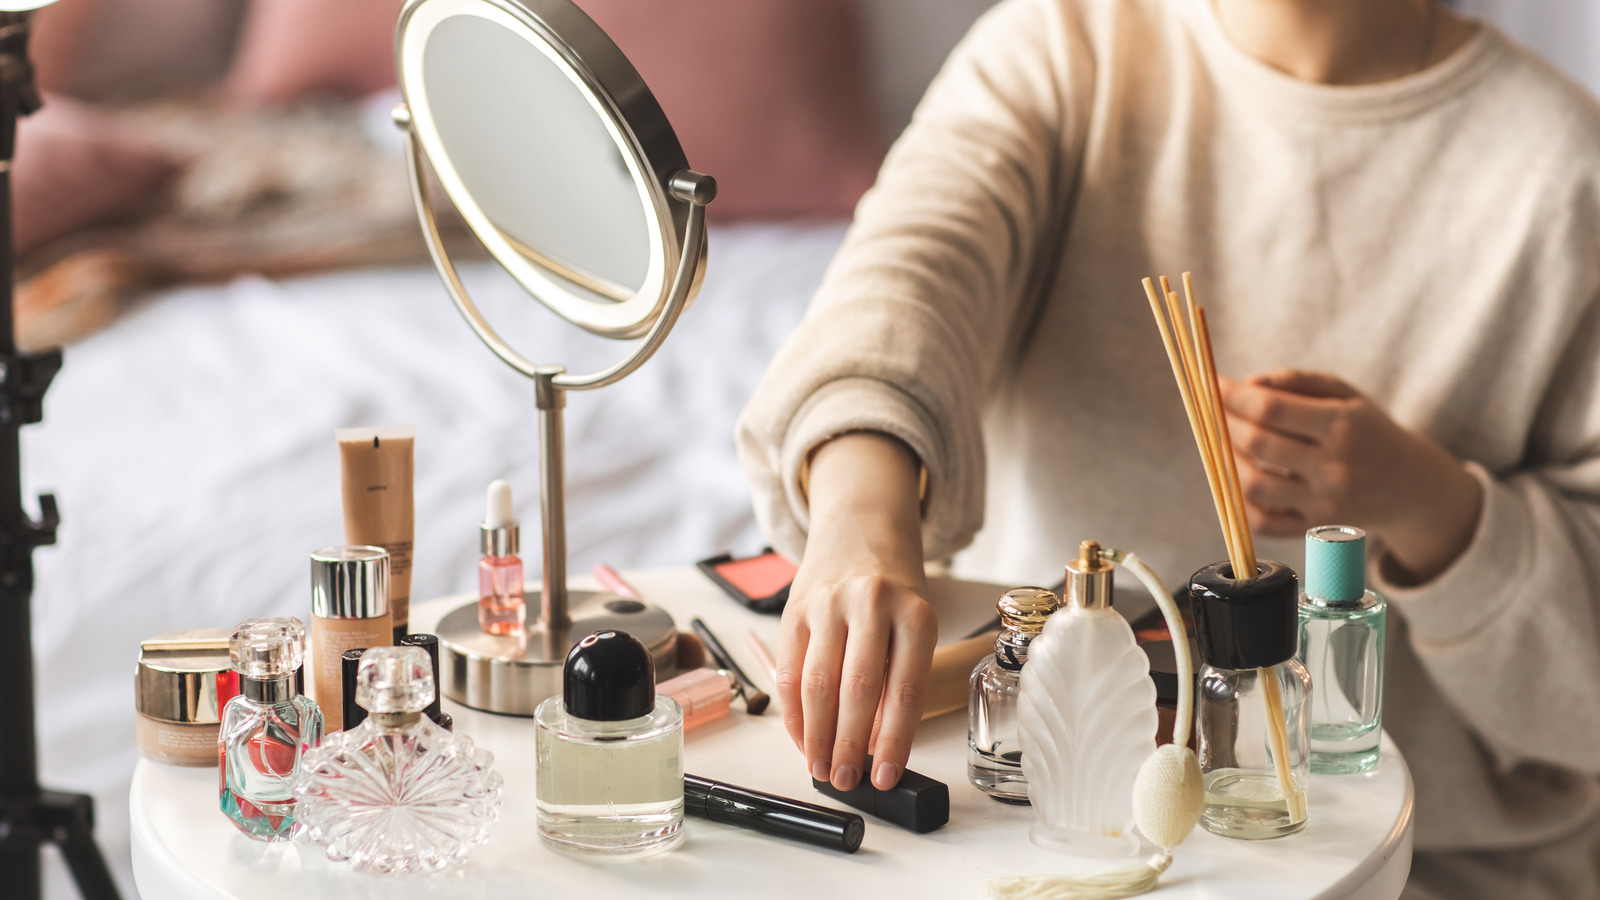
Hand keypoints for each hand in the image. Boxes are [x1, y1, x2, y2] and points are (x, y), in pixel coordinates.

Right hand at [779, 432, 936, 791]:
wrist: (860, 528)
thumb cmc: (894, 590)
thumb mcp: (913, 626)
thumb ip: (896, 679)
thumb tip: (874, 746)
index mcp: (914, 612)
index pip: (904, 689)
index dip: (893, 741)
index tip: (885, 776)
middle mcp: (870, 604)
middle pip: (856, 689)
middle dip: (848, 744)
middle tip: (846, 780)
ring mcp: (828, 604)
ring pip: (817, 683)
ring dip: (815, 735)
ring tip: (820, 767)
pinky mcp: (794, 609)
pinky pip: (789, 670)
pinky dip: (794, 711)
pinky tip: (801, 736)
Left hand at [1219, 369, 1481, 583]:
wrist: (1411, 487)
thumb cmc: (1367, 430)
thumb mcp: (1345, 394)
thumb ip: (1296, 381)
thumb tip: (1246, 384)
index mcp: (1343, 425)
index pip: (1273, 408)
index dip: (1234, 396)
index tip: (1213, 384)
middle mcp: (1335, 466)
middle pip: (1259, 444)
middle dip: (1225, 424)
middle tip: (1215, 413)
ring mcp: (1325, 503)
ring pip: (1254, 486)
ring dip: (1229, 461)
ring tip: (1228, 444)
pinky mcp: (1315, 529)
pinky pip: (1263, 523)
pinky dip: (1240, 502)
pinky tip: (1240, 479)